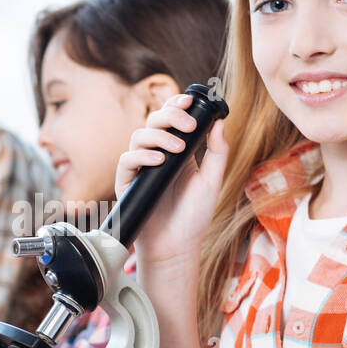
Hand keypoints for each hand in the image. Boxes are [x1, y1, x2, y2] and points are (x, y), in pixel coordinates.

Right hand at [114, 94, 227, 269]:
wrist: (176, 247)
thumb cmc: (193, 217)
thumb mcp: (212, 181)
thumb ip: (217, 152)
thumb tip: (220, 122)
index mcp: (177, 151)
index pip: (172, 118)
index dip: (177, 104)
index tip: (190, 100)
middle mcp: (157, 155)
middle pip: (154, 120)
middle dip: (170, 115)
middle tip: (188, 125)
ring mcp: (141, 167)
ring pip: (140, 135)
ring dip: (159, 135)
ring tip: (178, 147)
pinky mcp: (127, 182)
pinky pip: (128, 159)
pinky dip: (142, 155)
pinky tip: (159, 160)